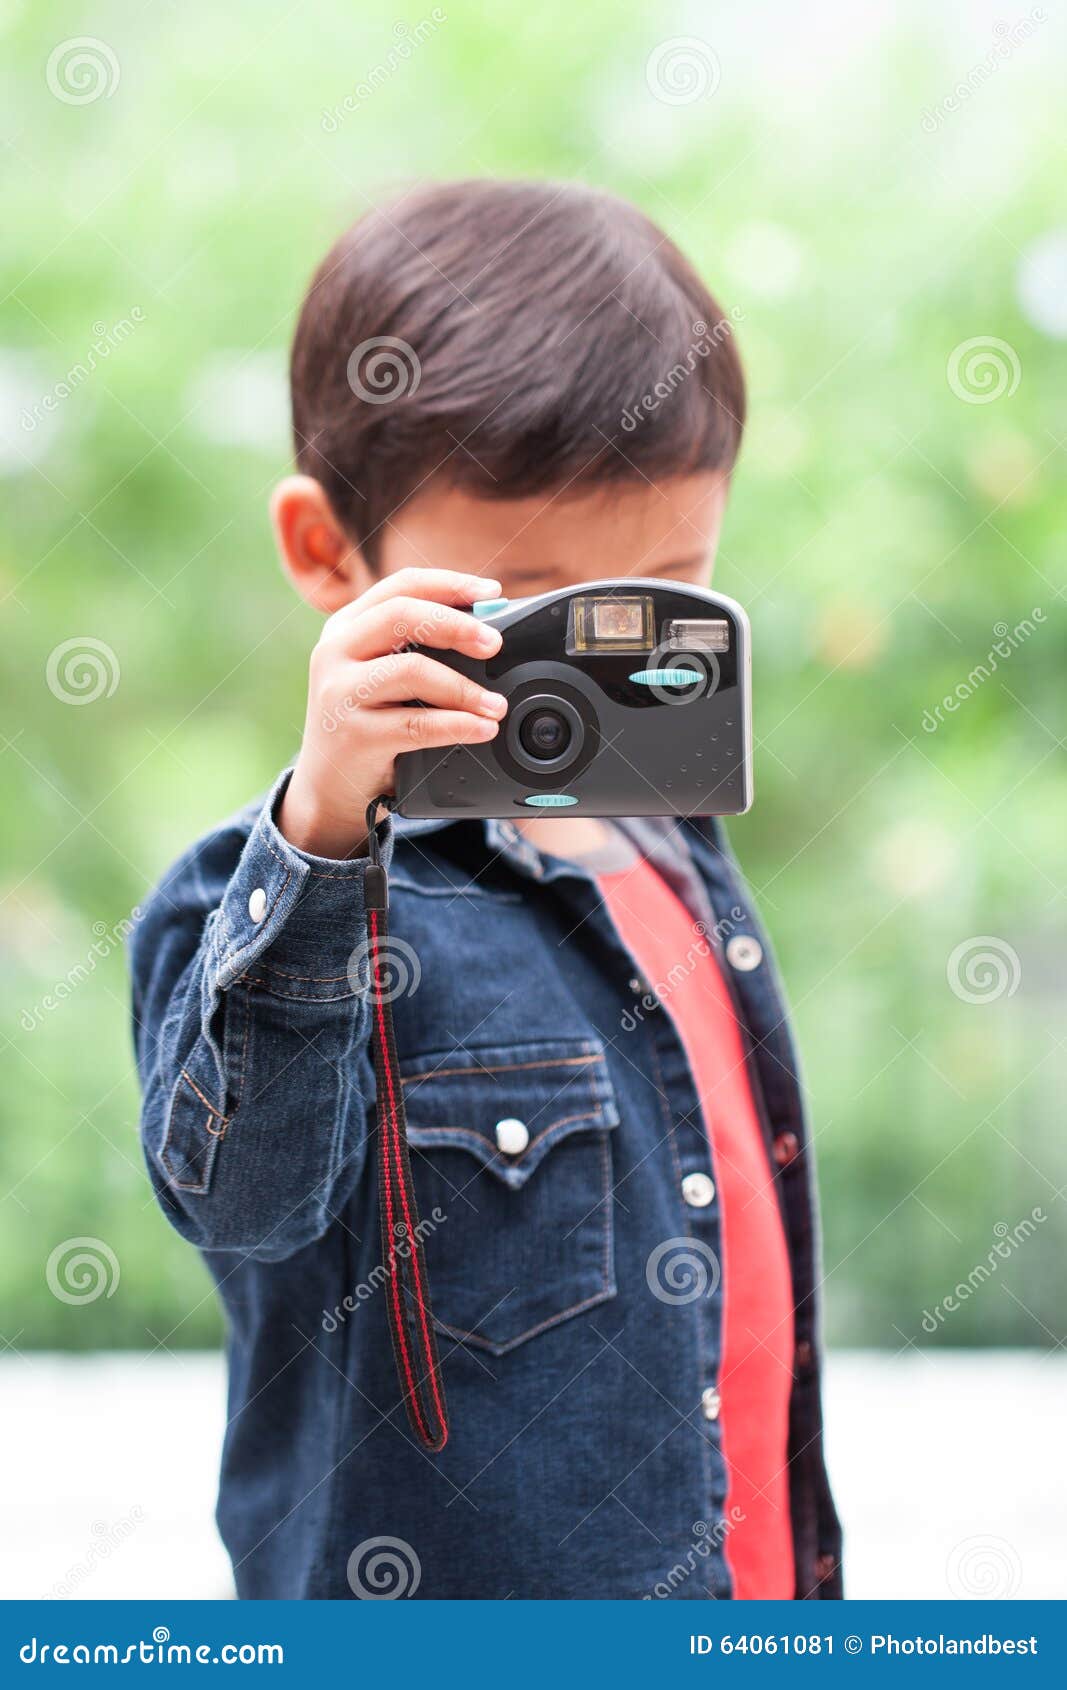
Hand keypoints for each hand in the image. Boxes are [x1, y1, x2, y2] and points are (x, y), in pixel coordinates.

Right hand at [278, 567, 506, 857]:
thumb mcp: (380, 675)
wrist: (327, 785)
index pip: (401, 586)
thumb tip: (488, 634)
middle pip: (402, 615)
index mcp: (347, 626)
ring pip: (412, 671)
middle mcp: (336, 651)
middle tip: (495, 644)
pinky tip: (481, 729)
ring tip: (496, 704)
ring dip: (464, 688)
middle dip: (457, 625)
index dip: (450, 584)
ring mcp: (340, 692)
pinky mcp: (353, 735)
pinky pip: (416, 724)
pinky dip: (457, 725)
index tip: (492, 593)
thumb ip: (417, 648)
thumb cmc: (368, 722)